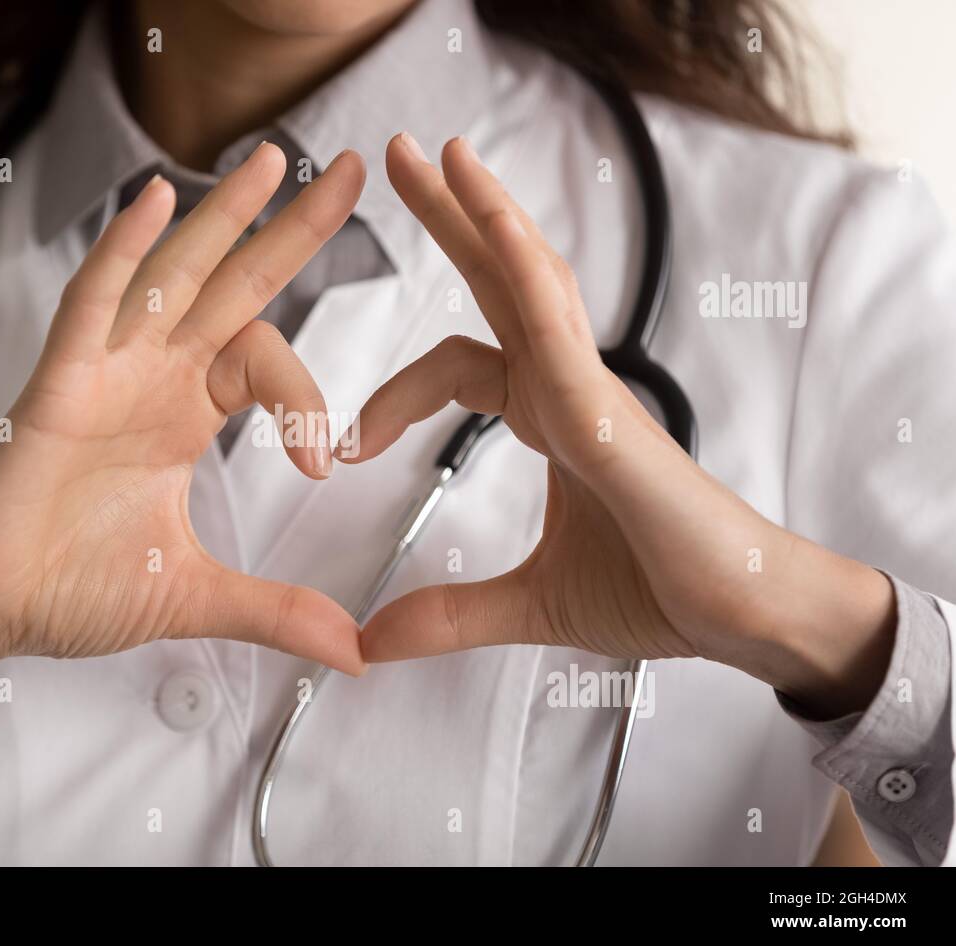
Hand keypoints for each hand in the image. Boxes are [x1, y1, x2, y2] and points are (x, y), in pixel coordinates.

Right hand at [0, 143, 369, 673]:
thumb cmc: (63, 586)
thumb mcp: (193, 595)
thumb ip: (275, 611)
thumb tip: (353, 651)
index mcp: (183, 413)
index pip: (264, 361)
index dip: (308, 398)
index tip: (324, 465)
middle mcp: (150, 378)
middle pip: (234, 287)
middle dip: (291, 230)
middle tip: (353, 171)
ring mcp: (102, 373)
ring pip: (171, 276)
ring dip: (220, 215)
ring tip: (274, 157)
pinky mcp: (54, 386)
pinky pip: (91, 307)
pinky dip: (121, 254)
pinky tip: (155, 200)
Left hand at [345, 134, 894, 717]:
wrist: (744, 617)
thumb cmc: (661, 591)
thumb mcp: (531, 607)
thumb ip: (450, 615)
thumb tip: (370, 643)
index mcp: (550, 415)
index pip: (460, 364)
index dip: (395, 394)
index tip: (349, 450)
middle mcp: (569, 387)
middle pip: (499, 282)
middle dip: (449, 219)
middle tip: (396, 156)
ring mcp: (594, 391)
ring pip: (534, 283)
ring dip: (485, 214)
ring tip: (440, 155)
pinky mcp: (612, 415)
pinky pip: (561, 331)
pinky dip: (526, 274)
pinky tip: (494, 225)